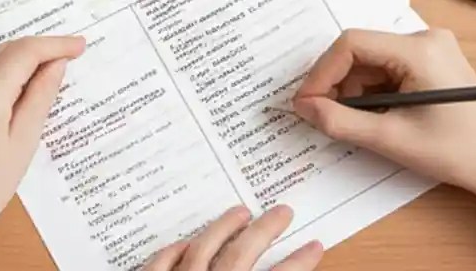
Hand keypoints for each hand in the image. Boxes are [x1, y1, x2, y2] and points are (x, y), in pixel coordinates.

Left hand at [0, 36, 85, 270]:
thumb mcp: (21, 146)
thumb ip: (40, 99)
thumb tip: (55, 65)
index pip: (24, 52)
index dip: (55, 44)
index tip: (78, 45)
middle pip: (2, 51)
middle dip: (34, 51)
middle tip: (64, 60)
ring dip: (11, 64)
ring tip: (36, 81)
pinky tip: (2, 98)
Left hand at [144, 205, 324, 270]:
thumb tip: (283, 267)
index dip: (299, 261)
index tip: (314, 246)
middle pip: (241, 254)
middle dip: (265, 230)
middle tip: (282, 212)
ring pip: (202, 249)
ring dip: (223, 228)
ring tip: (239, 212)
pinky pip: (161, 264)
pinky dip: (174, 251)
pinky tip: (183, 242)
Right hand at [291, 28, 475, 197]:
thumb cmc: (457, 152)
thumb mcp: (391, 139)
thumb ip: (340, 121)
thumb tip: (304, 107)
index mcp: (419, 50)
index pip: (352, 44)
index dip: (322, 73)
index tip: (306, 102)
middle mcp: (426, 38)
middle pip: (361, 52)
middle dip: (338, 85)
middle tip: (324, 116)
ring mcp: (431, 48)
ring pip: (372, 62)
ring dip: (355, 91)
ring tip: (358, 124)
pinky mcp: (432, 60)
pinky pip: (388, 68)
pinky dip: (373, 92)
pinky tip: (377, 117)